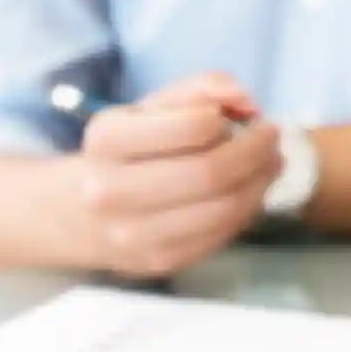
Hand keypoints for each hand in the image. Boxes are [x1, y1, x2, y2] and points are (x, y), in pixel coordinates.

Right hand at [72, 73, 279, 277]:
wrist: (77, 215)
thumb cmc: (126, 152)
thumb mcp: (147, 109)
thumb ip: (198, 90)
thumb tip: (244, 98)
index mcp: (106, 140)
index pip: (191, 126)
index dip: (230, 118)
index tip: (249, 113)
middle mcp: (111, 191)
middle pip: (211, 173)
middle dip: (256, 152)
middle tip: (273, 138)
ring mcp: (134, 234)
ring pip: (223, 209)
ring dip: (260, 182)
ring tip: (270, 163)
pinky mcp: (159, 261)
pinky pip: (221, 235)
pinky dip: (247, 209)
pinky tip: (250, 191)